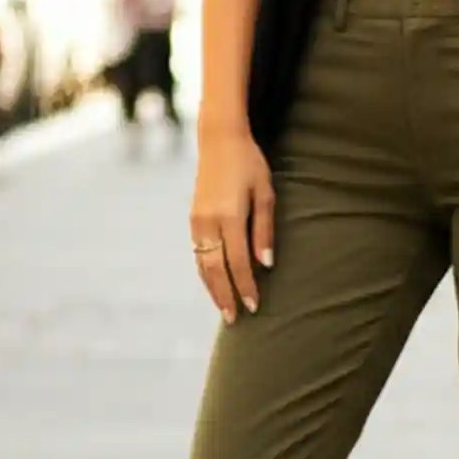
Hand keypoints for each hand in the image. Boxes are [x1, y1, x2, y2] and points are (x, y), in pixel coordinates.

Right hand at [191, 131, 273, 324]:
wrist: (219, 140)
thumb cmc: (250, 165)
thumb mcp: (266, 193)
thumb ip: (264, 231)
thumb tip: (266, 265)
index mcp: (229, 216)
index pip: (238, 262)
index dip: (245, 286)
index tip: (254, 306)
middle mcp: (208, 221)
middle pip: (214, 269)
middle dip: (225, 295)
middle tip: (236, 319)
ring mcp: (197, 220)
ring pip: (202, 264)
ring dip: (212, 289)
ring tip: (224, 309)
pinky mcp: (193, 218)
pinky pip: (198, 253)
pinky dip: (205, 272)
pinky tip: (215, 284)